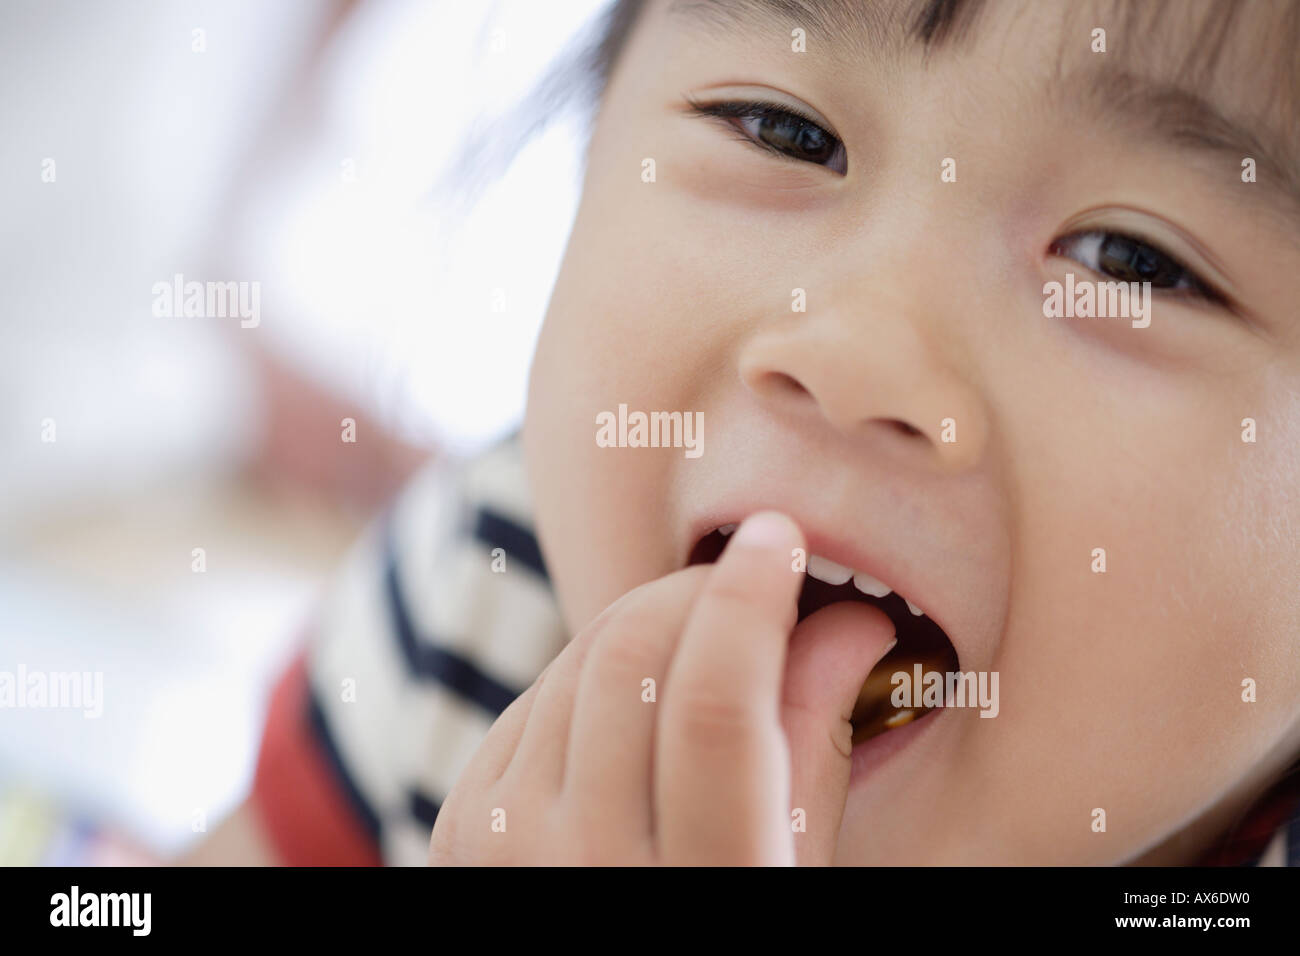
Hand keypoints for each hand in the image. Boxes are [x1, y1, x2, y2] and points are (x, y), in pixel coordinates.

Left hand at [428, 511, 896, 864]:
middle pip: (633, 657)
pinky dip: (596, 667)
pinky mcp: (464, 822)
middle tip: (751, 581)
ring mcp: (506, 846)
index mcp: (700, 888)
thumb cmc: (720, 932)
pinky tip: (638, 693)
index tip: (779, 538)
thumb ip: (813, 747)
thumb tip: (849, 620)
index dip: (750, 598)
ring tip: (706, 636)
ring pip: (580, 657)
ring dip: (653, 619)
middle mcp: (586, 869)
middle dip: (701, 590)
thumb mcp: (794, 870)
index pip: (710, 704)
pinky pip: (536, 694)